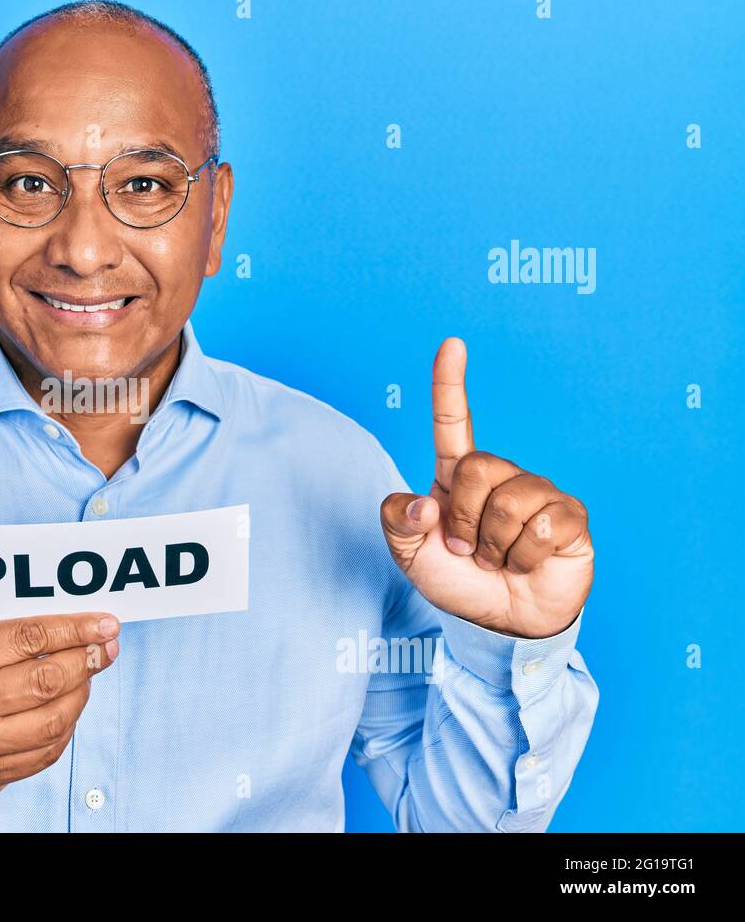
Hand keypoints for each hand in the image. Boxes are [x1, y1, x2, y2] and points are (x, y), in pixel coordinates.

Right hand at [0, 612, 120, 793]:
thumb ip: (1, 632)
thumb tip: (67, 627)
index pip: (30, 638)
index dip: (74, 628)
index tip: (104, 623)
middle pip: (48, 680)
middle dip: (87, 659)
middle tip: (106, 647)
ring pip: (55, 719)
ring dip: (82, 693)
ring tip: (89, 674)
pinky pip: (47, 751)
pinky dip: (67, 725)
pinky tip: (70, 705)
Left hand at [379, 338, 593, 638]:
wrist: (500, 623)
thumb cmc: (456, 582)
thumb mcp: (409, 555)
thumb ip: (397, 522)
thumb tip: (427, 504)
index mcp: (457, 477)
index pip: (453, 422)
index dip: (449, 384)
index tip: (451, 344)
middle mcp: (500, 477)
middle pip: (478, 467)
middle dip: (466, 519)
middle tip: (469, 551)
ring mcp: (538, 494)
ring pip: (510, 500)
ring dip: (495, 545)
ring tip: (499, 561)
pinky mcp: (569, 518)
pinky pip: (543, 525)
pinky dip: (525, 557)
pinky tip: (528, 564)